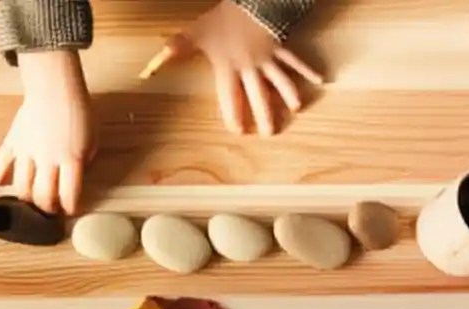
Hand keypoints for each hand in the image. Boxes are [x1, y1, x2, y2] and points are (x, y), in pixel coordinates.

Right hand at [0, 51, 94, 214]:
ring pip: (21, 186)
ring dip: (26, 198)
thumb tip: (78, 175)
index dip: (69, 208)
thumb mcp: (93, 137)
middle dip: (46, 208)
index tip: (69, 211)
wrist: (55, 85)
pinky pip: (1, 162)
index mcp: (71, 159)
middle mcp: (47, 159)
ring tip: (29, 201)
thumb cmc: (77, 109)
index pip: (69, 194)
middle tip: (49, 210)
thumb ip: (85, 160)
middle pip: (42, 196)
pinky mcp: (13, 141)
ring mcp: (27, 151)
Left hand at [143, 0, 323, 135]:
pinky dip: (308, 69)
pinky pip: (295, 60)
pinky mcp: (280, 46)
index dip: (234, 115)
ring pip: (281, 81)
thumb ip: (172, 53)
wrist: (251, 0)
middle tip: (270, 134)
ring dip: (289, 96)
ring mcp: (268, 58)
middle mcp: (250, 68)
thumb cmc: (220, 19)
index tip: (239, 130)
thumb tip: (148, 69)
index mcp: (229, 69)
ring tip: (296, 110)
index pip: (231, 98)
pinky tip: (321, 79)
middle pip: (259, 96)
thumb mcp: (192, 35)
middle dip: (264, 116)